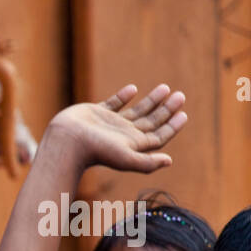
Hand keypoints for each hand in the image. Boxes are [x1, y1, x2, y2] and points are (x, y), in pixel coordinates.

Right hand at [47, 83, 186, 173]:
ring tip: (165, 88)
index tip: (183, 114)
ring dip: (152, 100)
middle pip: (151, 122)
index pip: (158, 136)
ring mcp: (111, 123)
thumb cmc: (96, 151)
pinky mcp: (96, 113)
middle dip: (167, 109)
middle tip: (180, 96)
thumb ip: (147, 162)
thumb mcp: (125, 158)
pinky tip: (133, 89)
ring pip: (137, 111)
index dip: (172, 127)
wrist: (67, 141)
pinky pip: (114, 103)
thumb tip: (170, 161)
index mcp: (133, 145)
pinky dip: (124, 96)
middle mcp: (124, 135)